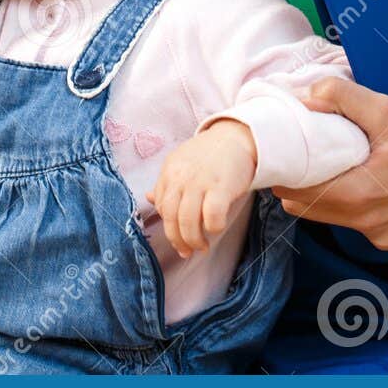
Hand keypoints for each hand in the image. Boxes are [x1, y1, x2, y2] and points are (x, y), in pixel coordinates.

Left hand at [145, 121, 257, 258]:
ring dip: (194, 240)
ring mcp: (200, 182)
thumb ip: (166, 183)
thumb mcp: (182, 163)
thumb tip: (149, 199)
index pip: (160, 206)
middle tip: (186, 251)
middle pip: (170, 217)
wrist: (238, 136)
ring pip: (188, 222)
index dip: (168, 225)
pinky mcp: (221, 187)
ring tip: (201, 246)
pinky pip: (212, 218)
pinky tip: (216, 229)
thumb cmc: (211, 154)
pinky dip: (213, 228)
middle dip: (177, 239)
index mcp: (169, 171)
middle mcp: (181, 177)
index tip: (178, 235)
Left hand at [272, 78, 387, 257]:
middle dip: (306, 188)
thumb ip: (342, 99)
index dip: (286, 178)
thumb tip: (305, 94)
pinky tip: (376, 187)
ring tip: (341, 170)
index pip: (301, 196)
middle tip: (306, 161)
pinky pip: (371, 229)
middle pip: (318, 212)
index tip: (280, 160)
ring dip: (337, 200)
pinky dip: (366, 212)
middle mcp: (373, 227)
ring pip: (344, 221)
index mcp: (362, 196)